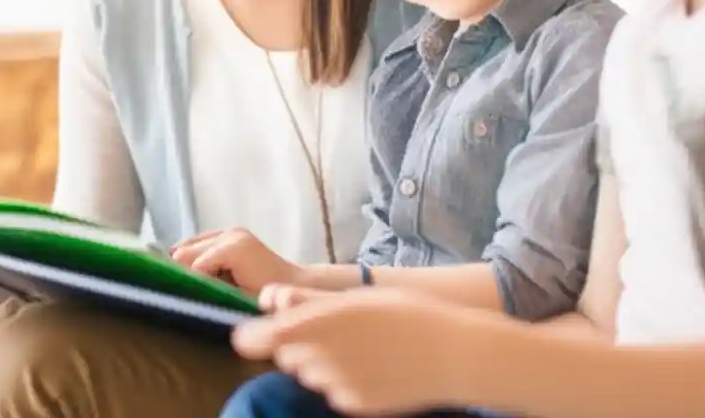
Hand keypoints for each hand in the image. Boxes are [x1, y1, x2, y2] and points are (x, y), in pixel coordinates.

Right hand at [170, 228, 303, 294]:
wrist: (296, 285)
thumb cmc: (270, 299)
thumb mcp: (240, 301)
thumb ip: (212, 292)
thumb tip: (184, 291)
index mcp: (233, 249)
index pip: (191, 266)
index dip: (185, 285)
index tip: (179, 300)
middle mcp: (229, 235)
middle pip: (185, 253)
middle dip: (180, 273)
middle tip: (177, 294)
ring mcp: (229, 232)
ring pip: (187, 246)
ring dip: (184, 265)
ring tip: (184, 285)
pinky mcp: (229, 235)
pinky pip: (197, 243)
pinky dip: (191, 258)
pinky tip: (191, 274)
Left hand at [231, 289, 485, 415]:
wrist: (452, 355)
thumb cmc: (405, 315)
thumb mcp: (357, 298)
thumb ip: (308, 301)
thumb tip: (270, 299)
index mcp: (320, 323)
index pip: (259, 338)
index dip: (252, 336)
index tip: (252, 333)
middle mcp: (322, 357)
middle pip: (285, 356)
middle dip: (297, 345)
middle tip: (330, 331)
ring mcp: (337, 385)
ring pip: (308, 375)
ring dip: (320, 363)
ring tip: (360, 347)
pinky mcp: (352, 406)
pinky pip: (333, 393)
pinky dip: (343, 382)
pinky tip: (373, 368)